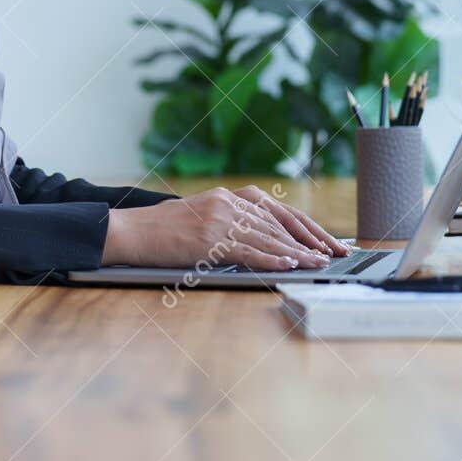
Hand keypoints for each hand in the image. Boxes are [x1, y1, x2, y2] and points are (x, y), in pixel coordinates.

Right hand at [102, 185, 350, 270]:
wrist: (129, 231)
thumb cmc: (162, 231)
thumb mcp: (200, 219)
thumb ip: (229, 223)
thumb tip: (262, 242)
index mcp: (227, 196)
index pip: (275, 212)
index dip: (303, 227)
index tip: (323, 240)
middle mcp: (226, 203)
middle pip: (277, 223)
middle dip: (308, 240)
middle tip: (332, 253)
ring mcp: (218, 220)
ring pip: (267, 237)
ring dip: (296, 252)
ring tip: (317, 262)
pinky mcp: (208, 240)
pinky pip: (247, 250)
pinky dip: (271, 258)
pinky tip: (289, 264)